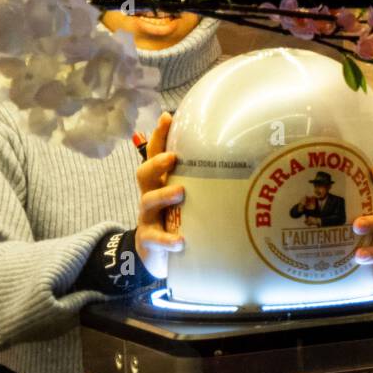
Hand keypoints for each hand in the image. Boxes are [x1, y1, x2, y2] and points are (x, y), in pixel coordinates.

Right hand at [135, 111, 183, 280]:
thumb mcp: (183, 197)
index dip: (158, 136)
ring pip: (148, 202)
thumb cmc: (173, 218)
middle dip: (156, 163)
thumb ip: (198, 179)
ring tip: (181, 192)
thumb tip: (228, 155)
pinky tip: (180, 242)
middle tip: (172, 157)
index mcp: (159, 183)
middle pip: (144, 174)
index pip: (154, 155)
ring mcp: (148, 219)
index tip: (167, 117)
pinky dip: (168, 240)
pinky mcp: (150, 241)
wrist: (153, 255)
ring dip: (163, 195)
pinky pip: (155, 239)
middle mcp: (151, 196)